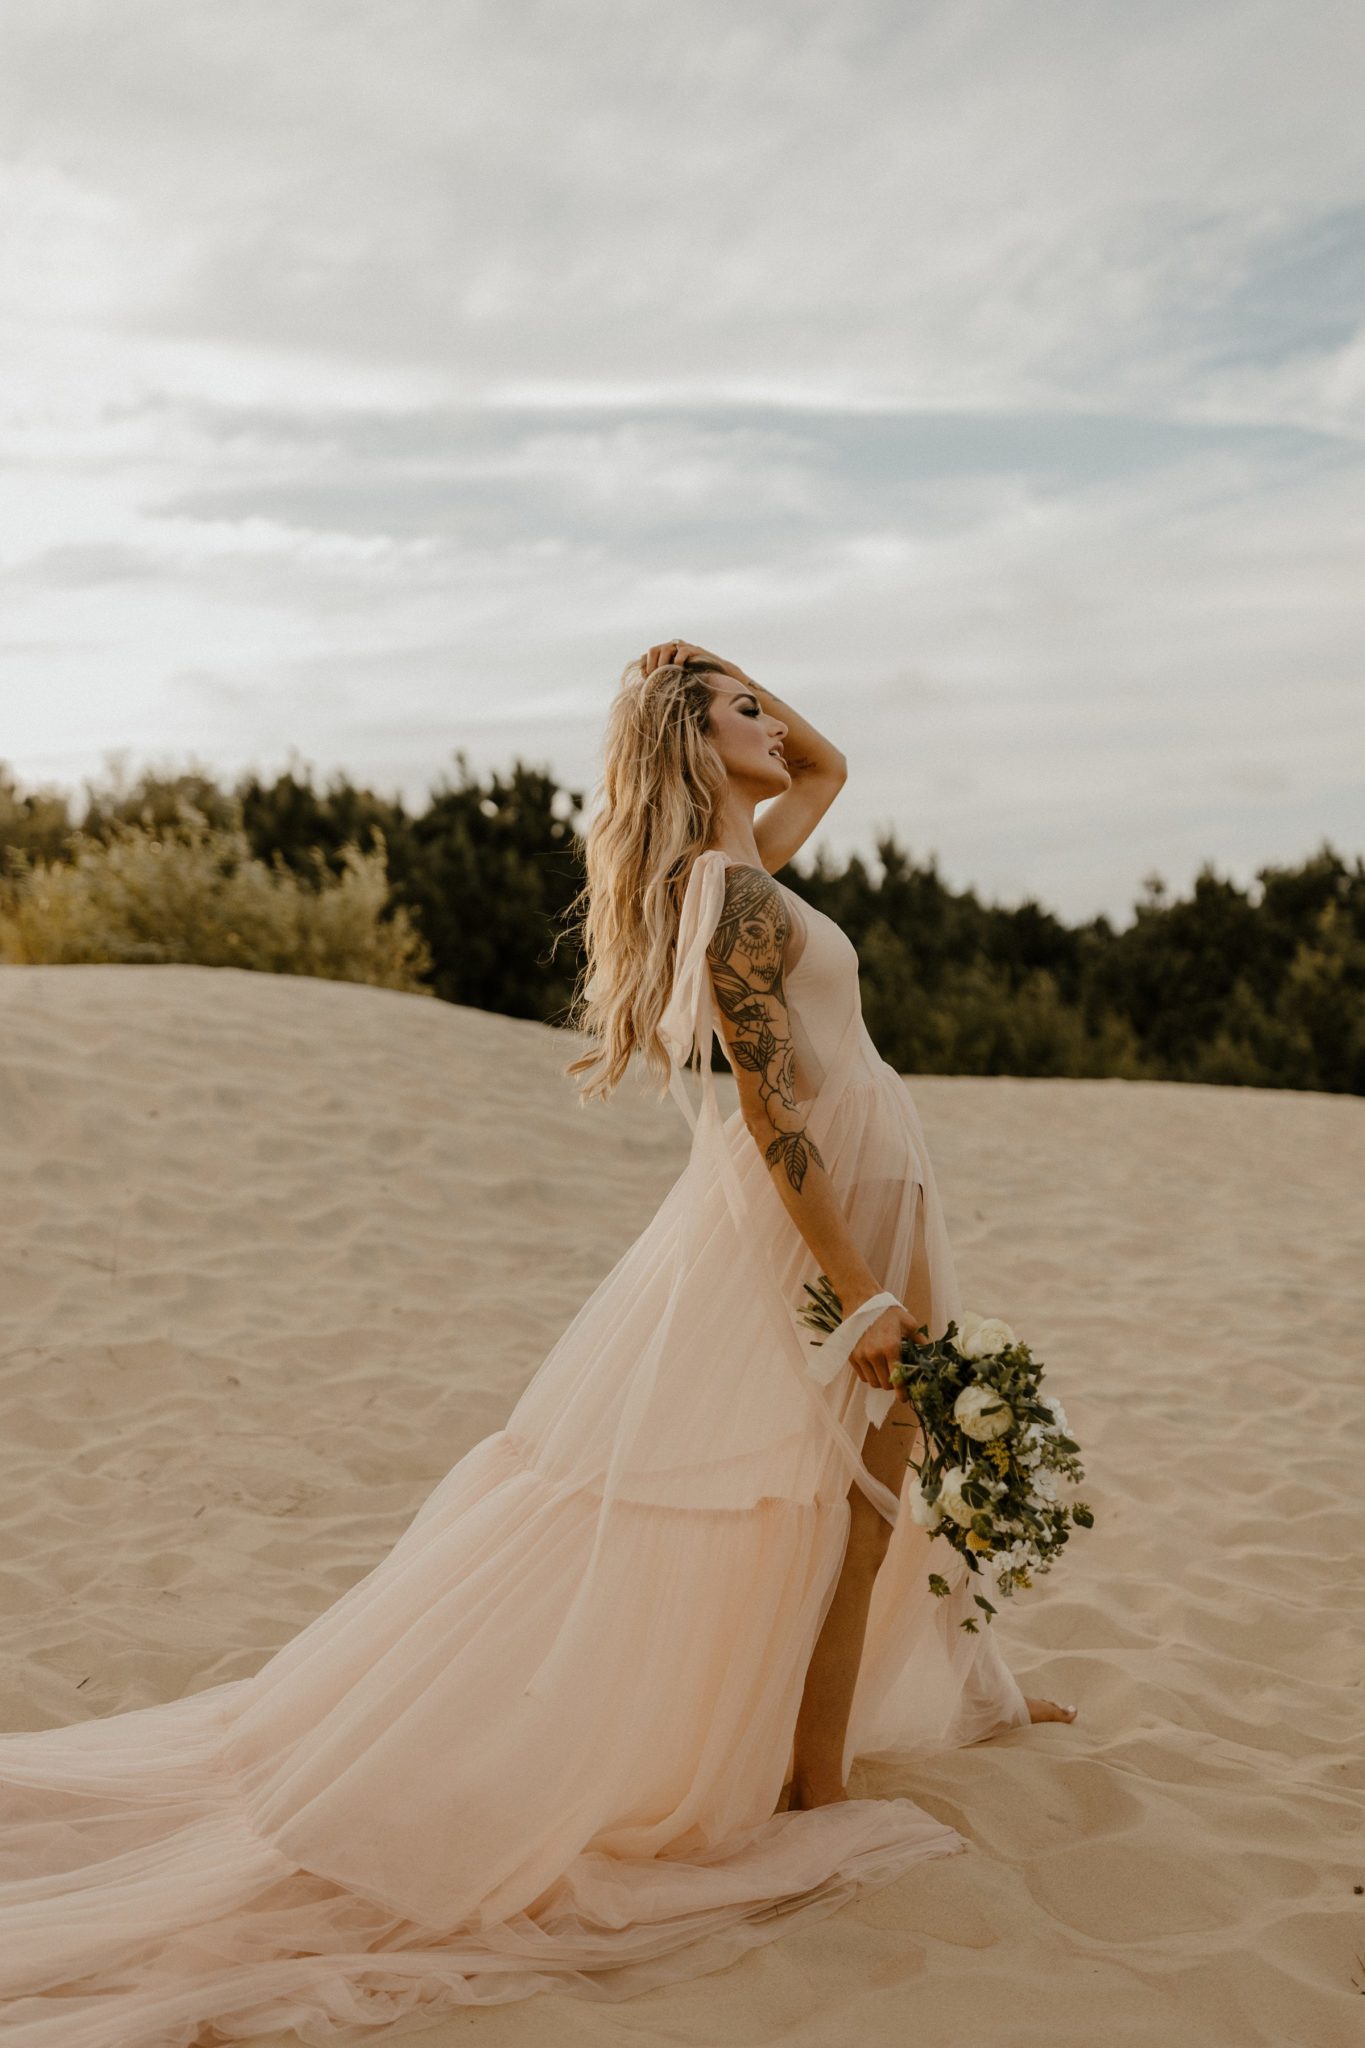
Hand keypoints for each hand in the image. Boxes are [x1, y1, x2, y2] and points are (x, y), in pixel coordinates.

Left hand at [639, 639, 753, 687]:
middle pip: (653, 650)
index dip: (644, 665)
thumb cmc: (696, 683)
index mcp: (666, 655)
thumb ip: (664, 682)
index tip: (645, 678)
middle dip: (650, 664)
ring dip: (661, 663)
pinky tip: (680, 670)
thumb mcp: (676, 683)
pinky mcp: (695, 650)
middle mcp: (673, 648)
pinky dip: (678, 660)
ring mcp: (684, 648)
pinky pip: (682, 651)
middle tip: (652, 676)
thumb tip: (647, 693)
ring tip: (664, 674)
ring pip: (665, 648)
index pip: (648, 655)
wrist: (718, 679)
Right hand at [848, 1303, 928, 1396]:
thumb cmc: (887, 1311)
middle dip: (892, 1384)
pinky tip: (875, 1366)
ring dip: (880, 1380)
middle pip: (884, 1384)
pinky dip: (870, 1375)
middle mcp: (874, 1354)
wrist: (861, 1300)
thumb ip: (919, 1340)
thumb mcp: (908, 1322)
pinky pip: (862, 1376)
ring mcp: (860, 1356)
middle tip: (896, 1377)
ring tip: (885, 1371)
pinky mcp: (851, 1356)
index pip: (898, 1378)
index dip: (902, 1392)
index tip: (905, 1398)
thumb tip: (928, 1353)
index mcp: (891, 1348)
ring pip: (872, 1382)